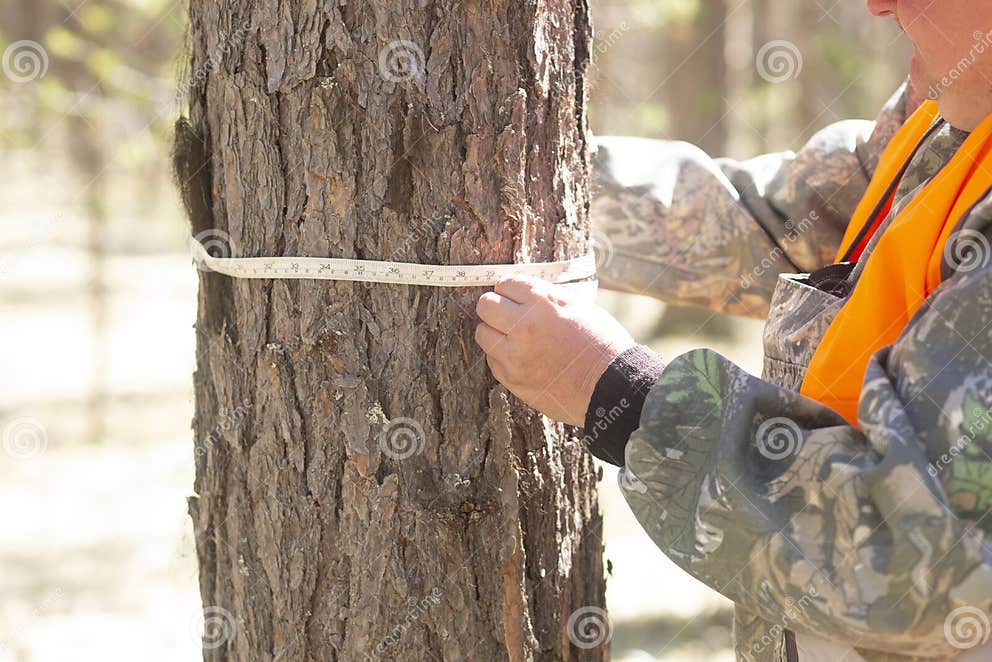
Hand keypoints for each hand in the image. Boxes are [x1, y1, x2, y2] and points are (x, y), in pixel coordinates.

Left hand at [474, 276, 635, 426]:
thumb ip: (547, 298)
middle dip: (495, 306)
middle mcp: (523, 327)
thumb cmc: (602, 345)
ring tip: (514, 338)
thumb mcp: (579, 306)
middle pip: (485, 305)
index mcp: (542, 303)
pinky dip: (502, 357)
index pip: (507, 283)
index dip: (510, 288)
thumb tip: (521, 292)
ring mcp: (514, 356)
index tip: (513, 295)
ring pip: (483, 333)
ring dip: (495, 332)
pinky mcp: (512, 380)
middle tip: (506, 313)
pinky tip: (522, 358)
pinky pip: (493, 361)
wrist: (611, 387)